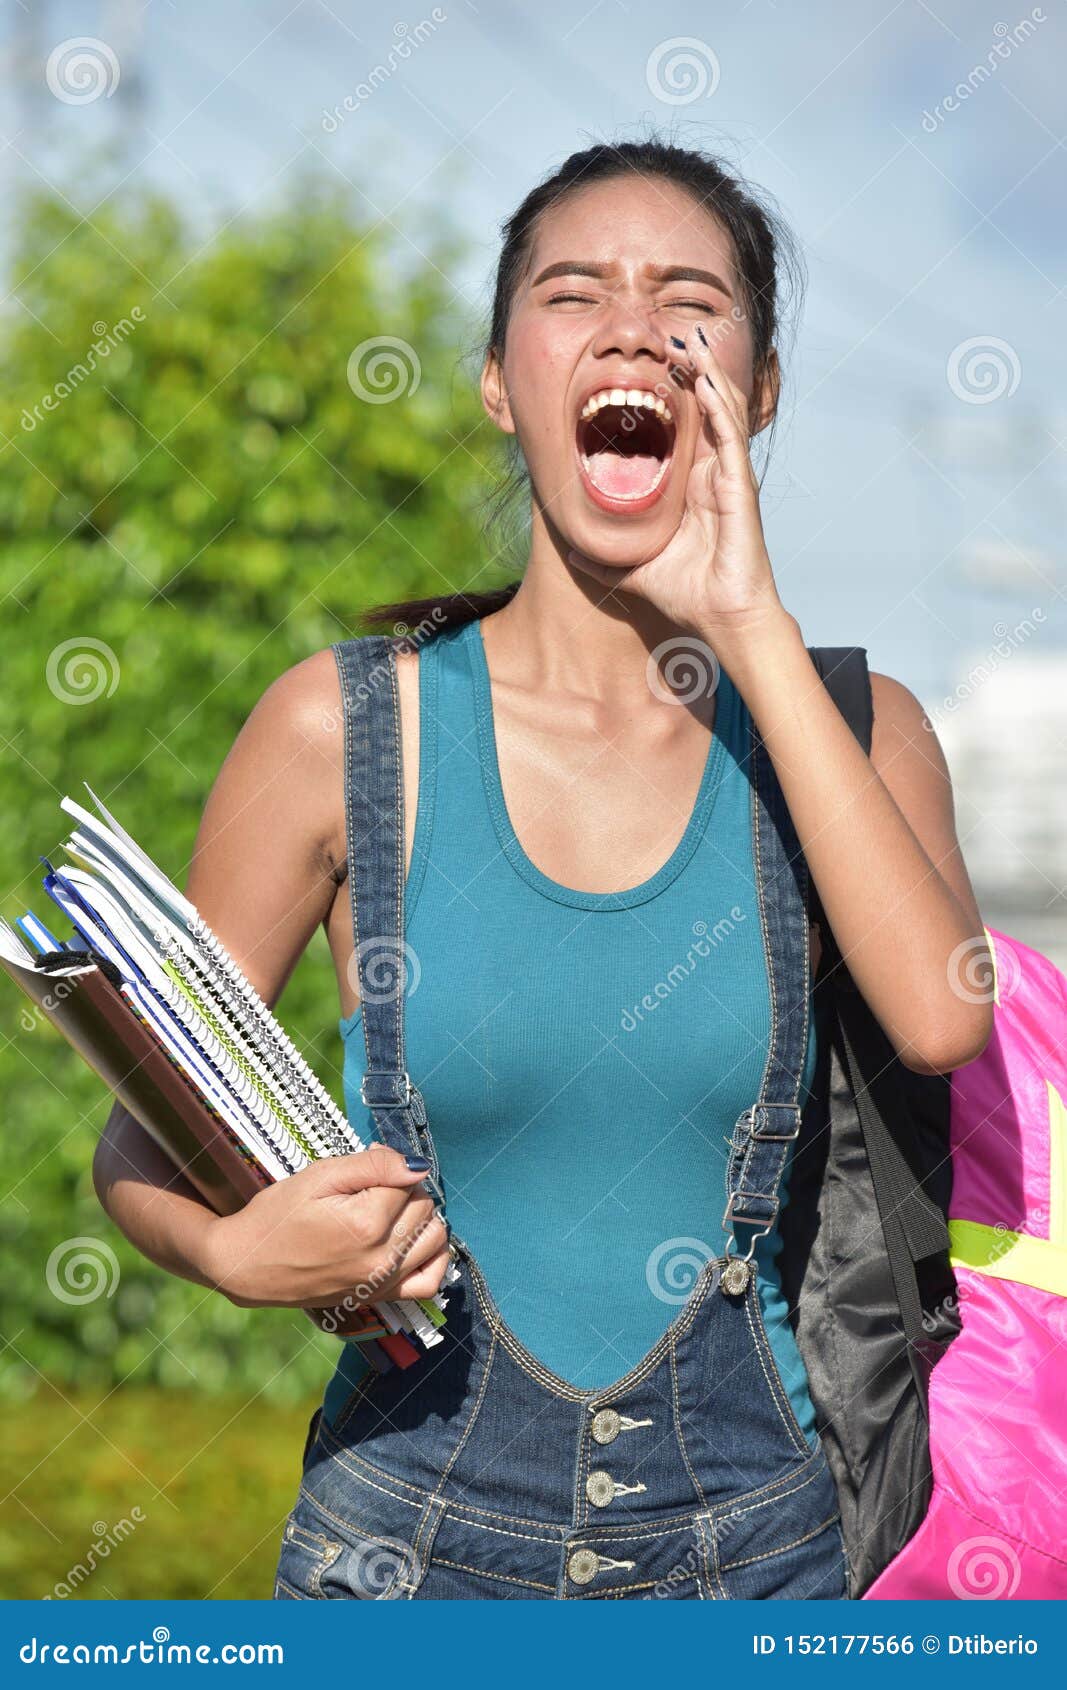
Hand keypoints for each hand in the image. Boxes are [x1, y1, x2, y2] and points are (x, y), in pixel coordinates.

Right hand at [202, 1144, 449, 1309]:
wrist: (248, 1264)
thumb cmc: (278, 1215)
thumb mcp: (319, 1177)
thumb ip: (373, 1167)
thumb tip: (417, 1167)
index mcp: (366, 1224)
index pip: (407, 1182)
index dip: (387, 1167)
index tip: (364, 1167)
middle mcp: (381, 1259)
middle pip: (423, 1208)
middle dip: (405, 1190)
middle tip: (370, 1188)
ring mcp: (382, 1283)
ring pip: (435, 1239)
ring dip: (422, 1218)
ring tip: (391, 1211)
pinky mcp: (379, 1297)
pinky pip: (428, 1282)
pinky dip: (433, 1259)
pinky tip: (415, 1242)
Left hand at [568, 322, 791, 652]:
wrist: (719, 618)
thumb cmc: (686, 594)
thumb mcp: (633, 569)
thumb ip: (605, 557)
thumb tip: (573, 551)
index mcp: (689, 487)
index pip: (680, 429)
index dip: (667, 398)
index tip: (644, 371)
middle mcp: (711, 474)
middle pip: (703, 408)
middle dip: (687, 371)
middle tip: (666, 339)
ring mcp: (727, 476)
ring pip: (721, 410)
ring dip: (706, 374)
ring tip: (688, 341)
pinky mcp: (740, 483)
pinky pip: (730, 433)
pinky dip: (720, 402)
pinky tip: (706, 377)